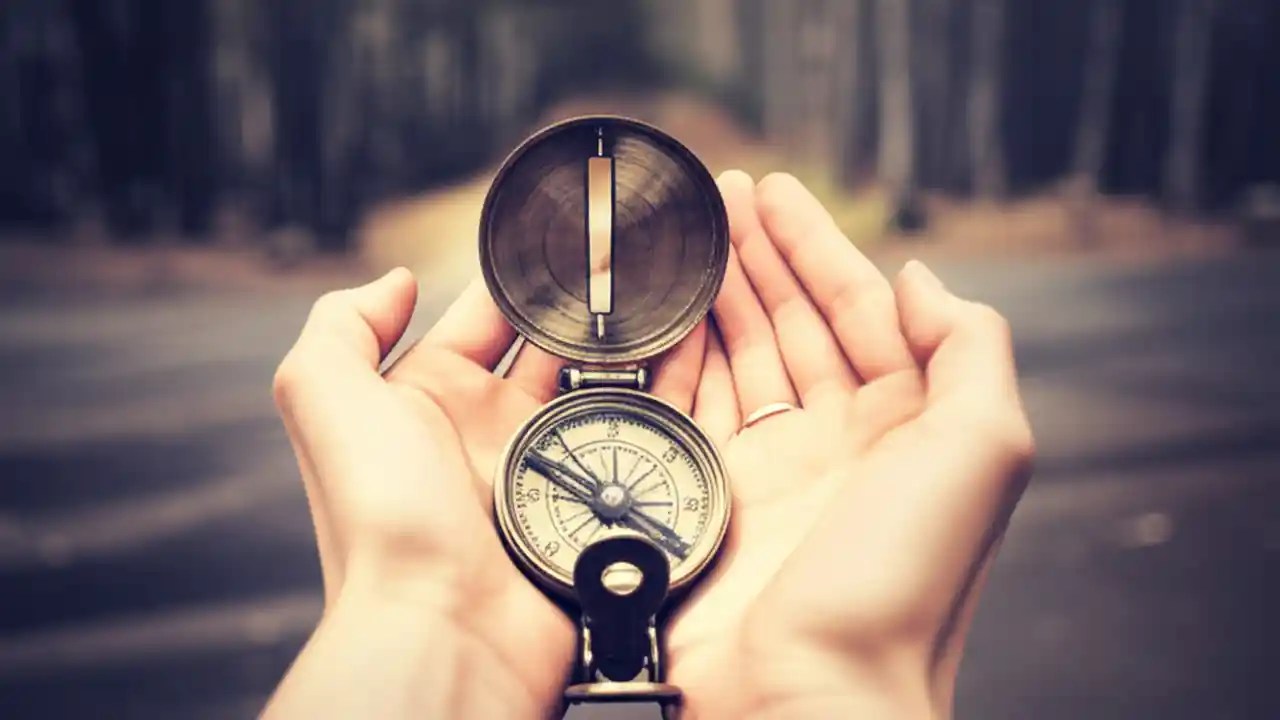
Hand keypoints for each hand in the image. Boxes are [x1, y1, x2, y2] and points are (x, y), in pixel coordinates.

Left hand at [262, 267, 709, 718]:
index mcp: (428, 397)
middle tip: (646, 261)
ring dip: (640, 348)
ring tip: (682, 300)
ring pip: (604, 388)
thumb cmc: (382, 518)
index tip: (574, 234)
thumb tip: (395, 279)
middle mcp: (487, 429)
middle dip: (596, 306)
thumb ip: (343, 325)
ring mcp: (545, 469)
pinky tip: (698, 366)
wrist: (446, 628)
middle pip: (557, 348)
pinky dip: (666, 403)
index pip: (485, 315)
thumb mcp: (326, 399)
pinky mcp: (592, 506)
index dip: (526, 275)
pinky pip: (637, 440)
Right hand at [665, 173, 1034, 718]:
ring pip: (736, 359)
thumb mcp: (982, 449)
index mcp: (907, 428)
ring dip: (711, 295)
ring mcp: (769, 475)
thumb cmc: (901, 583)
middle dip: (756, 257)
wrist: (809, 697)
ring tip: (678, 237)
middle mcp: (839, 447)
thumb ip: (969, 350)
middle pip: (792, 325)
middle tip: (711, 197)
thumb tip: (920, 280)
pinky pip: (686, 408)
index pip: (858, 310)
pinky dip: (670, 358)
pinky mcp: (706, 502)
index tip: (771, 191)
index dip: (816, 246)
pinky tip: (654, 315)